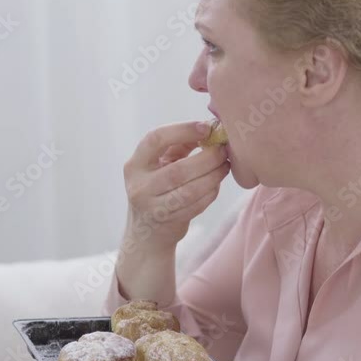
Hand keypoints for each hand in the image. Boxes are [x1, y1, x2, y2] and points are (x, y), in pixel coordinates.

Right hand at [122, 121, 229, 248]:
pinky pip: (196, 205)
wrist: (146, 233)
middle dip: (207, 158)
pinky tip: (216, 184)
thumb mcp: (160, 164)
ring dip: (213, 176)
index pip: (155, 140)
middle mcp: (139, 186)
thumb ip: (179, 144)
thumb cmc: (158, 188)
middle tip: (223, 151)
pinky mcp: (168, 222)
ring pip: (190, 190)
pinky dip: (211, 193)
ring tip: (224, 166)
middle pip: (178, 170)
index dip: (183, 130)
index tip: (207, 128)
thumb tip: (209, 128)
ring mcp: (152, 207)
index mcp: (135, 164)